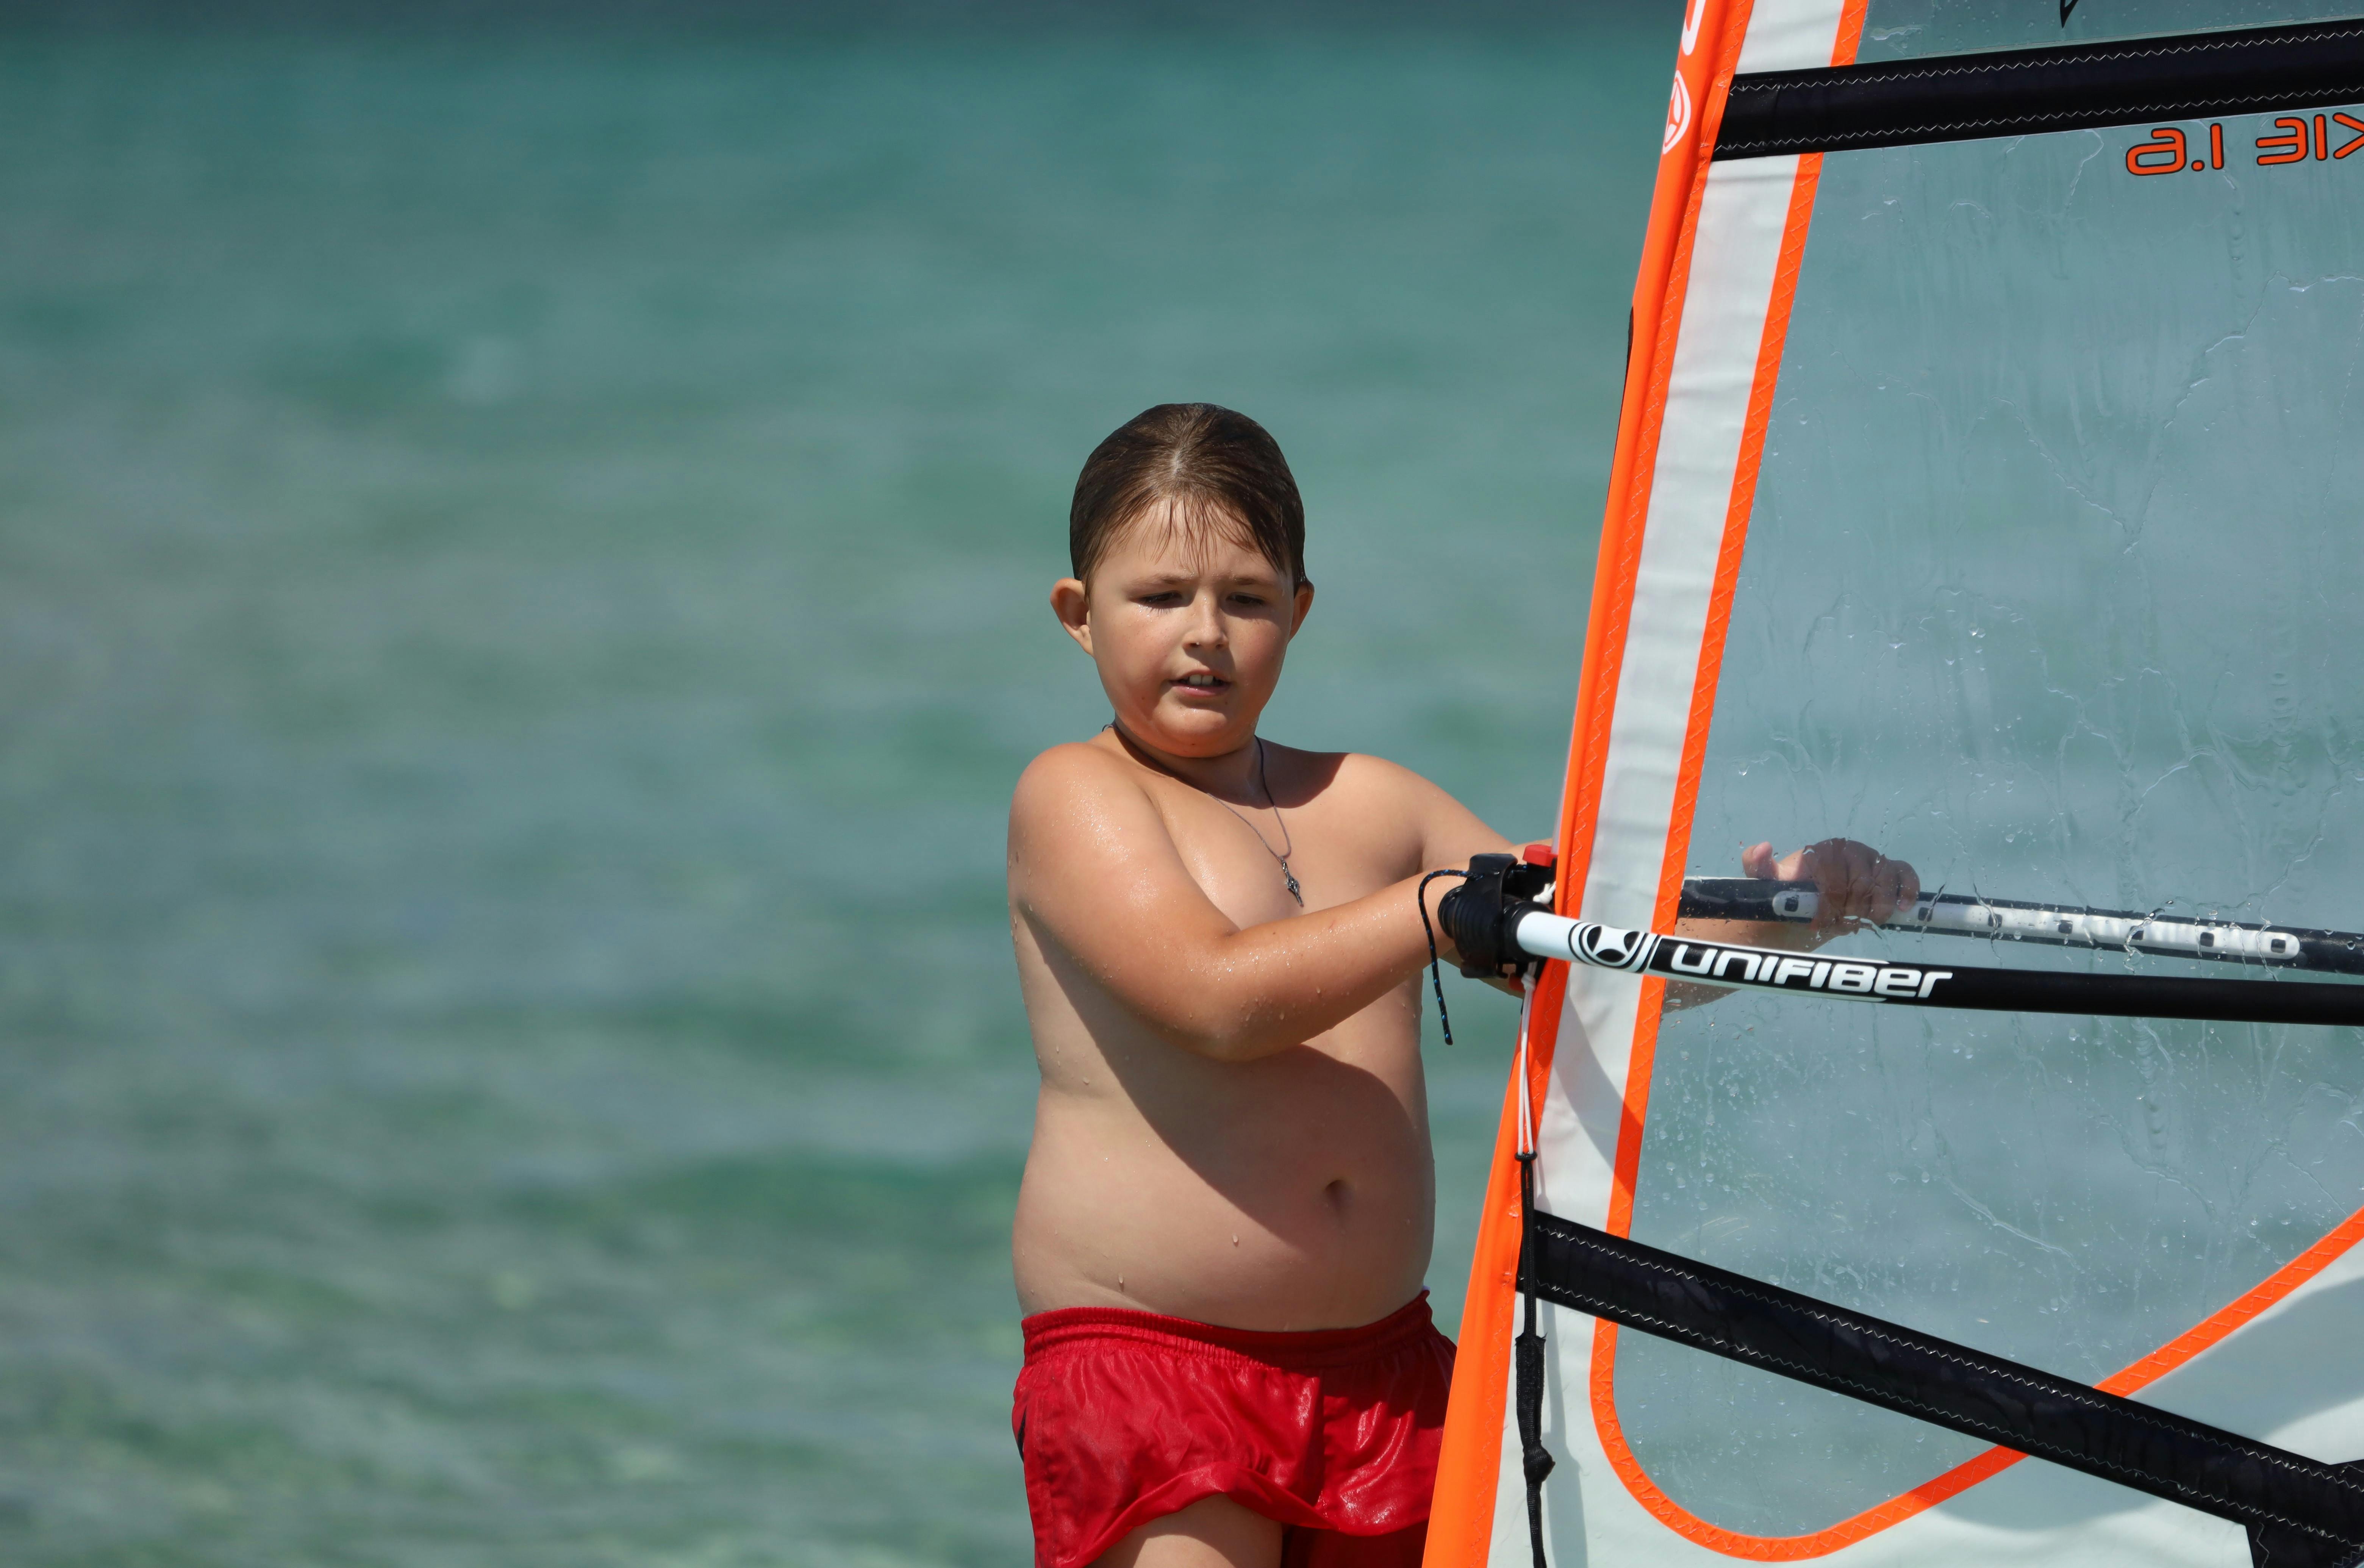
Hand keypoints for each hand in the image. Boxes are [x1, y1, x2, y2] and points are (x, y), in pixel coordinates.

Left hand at [1742, 838, 1919, 935]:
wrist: (1805, 912)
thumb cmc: (1787, 897)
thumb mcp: (1767, 885)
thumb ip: (1758, 867)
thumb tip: (1762, 847)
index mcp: (1823, 851)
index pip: (1835, 873)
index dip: (1830, 900)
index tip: (1820, 919)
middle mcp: (1849, 853)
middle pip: (1863, 877)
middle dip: (1854, 904)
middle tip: (1843, 919)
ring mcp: (1870, 863)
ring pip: (1886, 876)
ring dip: (1880, 901)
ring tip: (1869, 917)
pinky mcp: (1886, 876)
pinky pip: (1904, 874)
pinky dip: (1908, 888)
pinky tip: (1903, 907)